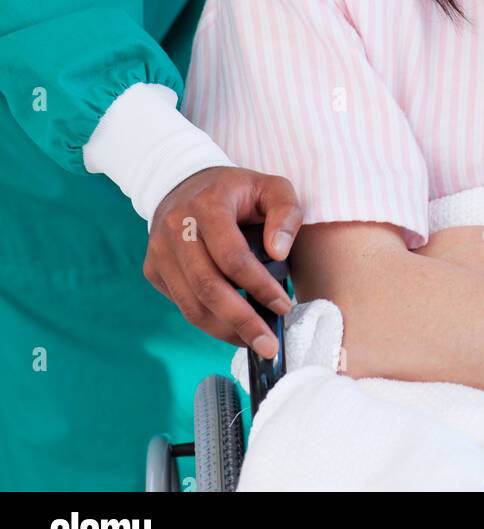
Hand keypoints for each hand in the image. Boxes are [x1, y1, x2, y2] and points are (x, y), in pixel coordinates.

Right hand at [143, 166, 302, 356]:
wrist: (184, 183)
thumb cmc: (235, 191)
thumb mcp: (270, 188)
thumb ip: (285, 212)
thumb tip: (279, 252)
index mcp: (208, 205)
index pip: (233, 257)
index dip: (259, 286)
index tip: (283, 306)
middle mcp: (176, 227)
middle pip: (208, 288)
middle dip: (242, 322)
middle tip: (269, 345)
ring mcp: (160, 250)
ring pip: (192, 305)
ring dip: (225, 330)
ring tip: (254, 341)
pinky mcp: (153, 269)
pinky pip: (182, 304)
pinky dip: (209, 321)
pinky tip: (232, 324)